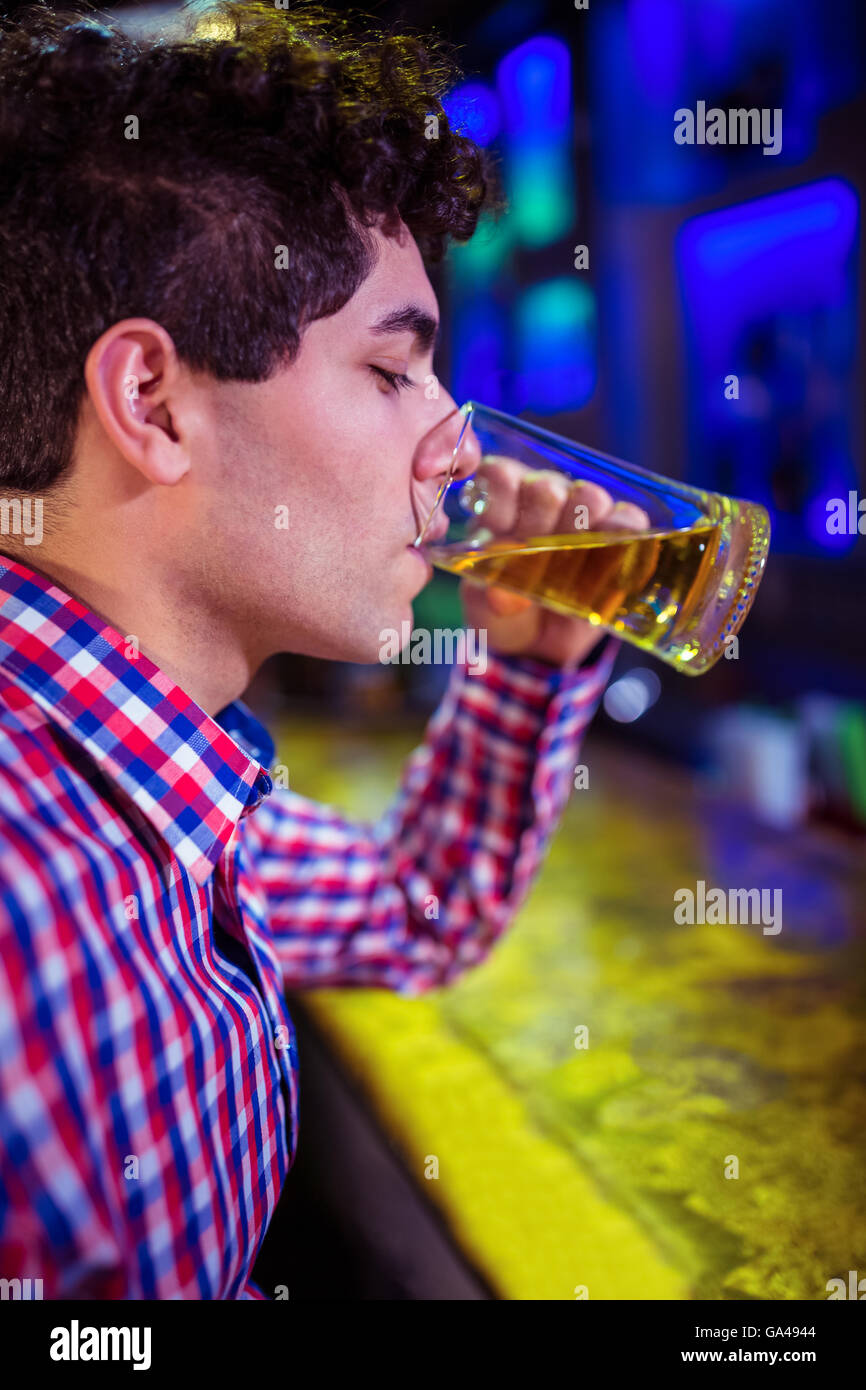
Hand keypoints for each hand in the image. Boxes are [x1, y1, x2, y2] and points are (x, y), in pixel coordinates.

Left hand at [458, 456, 651, 668]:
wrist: (539, 639)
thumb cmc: (503, 606)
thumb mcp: (483, 603)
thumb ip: (486, 594)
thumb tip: (502, 597)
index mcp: (502, 502)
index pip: (500, 476)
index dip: (501, 503)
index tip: (498, 534)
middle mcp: (543, 497)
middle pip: (546, 488)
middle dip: (539, 527)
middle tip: (535, 560)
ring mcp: (585, 511)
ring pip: (589, 498)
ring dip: (579, 534)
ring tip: (569, 566)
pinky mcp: (621, 531)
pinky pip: (629, 518)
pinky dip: (622, 538)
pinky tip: (610, 561)